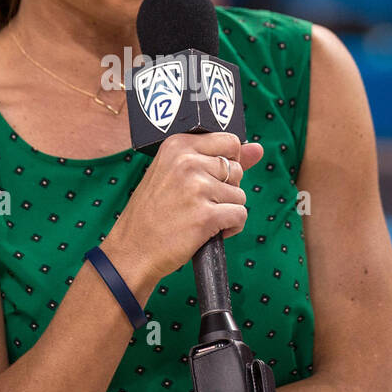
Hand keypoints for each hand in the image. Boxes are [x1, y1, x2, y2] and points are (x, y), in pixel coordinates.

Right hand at [107, 131, 264, 287]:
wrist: (133, 250)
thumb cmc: (154, 212)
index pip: (230, 141)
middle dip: (226, 190)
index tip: (209, 179)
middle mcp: (187, 161)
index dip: (228, 163)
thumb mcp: (176, 174)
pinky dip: (231, 228)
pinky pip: (240, 216)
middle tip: (198, 203)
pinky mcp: (206, 215)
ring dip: (227, 211)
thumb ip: (219, 158)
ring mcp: (197, 188)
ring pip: (240, 195)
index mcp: (178, 145)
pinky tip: (210, 231)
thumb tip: (258, 149)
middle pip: (237, 171)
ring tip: (200, 218)